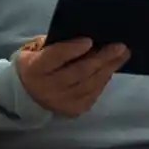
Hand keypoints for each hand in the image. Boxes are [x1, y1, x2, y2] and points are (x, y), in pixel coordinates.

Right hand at [15, 37, 130, 116]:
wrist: (26, 94)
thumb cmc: (36, 63)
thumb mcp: (37, 49)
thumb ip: (56, 43)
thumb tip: (87, 37)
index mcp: (35, 68)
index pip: (55, 57)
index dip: (72, 49)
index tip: (90, 40)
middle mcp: (47, 88)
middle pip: (79, 72)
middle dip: (102, 58)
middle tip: (120, 46)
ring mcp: (60, 102)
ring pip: (89, 85)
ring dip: (108, 69)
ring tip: (122, 55)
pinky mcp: (72, 110)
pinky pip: (92, 95)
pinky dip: (103, 81)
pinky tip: (111, 69)